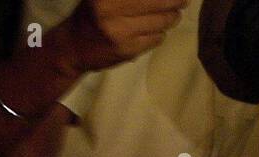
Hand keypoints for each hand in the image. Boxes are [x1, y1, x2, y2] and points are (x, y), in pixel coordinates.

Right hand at [63, 0, 189, 72]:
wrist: (73, 47)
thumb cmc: (91, 15)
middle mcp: (111, 9)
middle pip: (157, 2)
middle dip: (175, 0)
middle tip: (185, 0)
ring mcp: (121, 31)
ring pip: (160, 22)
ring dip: (171, 18)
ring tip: (174, 14)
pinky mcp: (128, 50)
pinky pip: (156, 39)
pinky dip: (160, 34)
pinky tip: (156, 30)